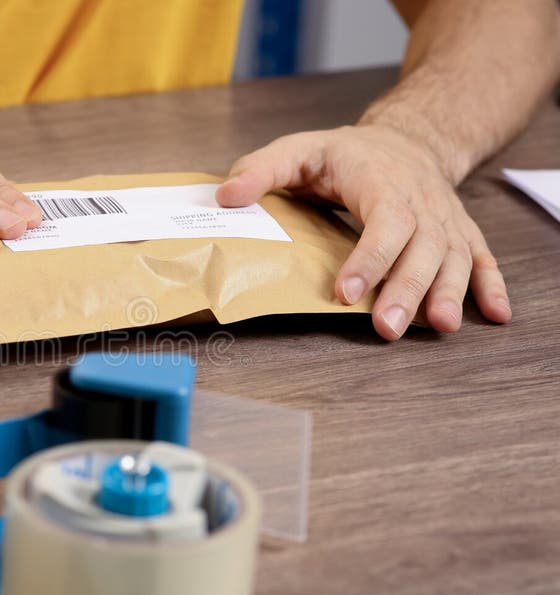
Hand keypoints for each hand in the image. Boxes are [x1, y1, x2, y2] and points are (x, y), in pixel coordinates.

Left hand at [215, 124, 510, 339]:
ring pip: (452, 258)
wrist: (406, 140)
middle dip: (406, 289)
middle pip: (421, 247)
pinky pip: (480, 259)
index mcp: (381, 182)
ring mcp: (444, 220)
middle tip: (388, 327)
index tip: (346, 291)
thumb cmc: (346, 154)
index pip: (382, 221)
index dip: (368, 258)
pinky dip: (491, 287)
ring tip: (440, 326)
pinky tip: (494, 316)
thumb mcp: (299, 151)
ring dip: (449, 292)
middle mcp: (420, 203)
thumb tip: (226, 196)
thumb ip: (262, 171)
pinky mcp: (458, 235)